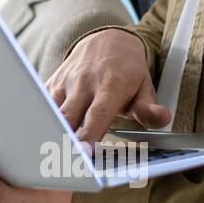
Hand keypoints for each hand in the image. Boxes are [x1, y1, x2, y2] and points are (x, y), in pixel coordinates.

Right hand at [47, 28, 168, 143]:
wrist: (107, 40)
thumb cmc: (127, 71)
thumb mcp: (145, 86)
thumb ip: (149, 107)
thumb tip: (162, 118)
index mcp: (111, 85)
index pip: (98, 114)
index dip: (90, 135)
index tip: (84, 154)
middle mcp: (85, 82)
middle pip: (70, 116)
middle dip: (64, 139)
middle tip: (63, 162)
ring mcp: (66, 81)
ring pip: (51, 111)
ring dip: (49, 131)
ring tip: (50, 153)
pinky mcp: (53, 82)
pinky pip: (42, 103)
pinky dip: (41, 119)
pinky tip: (42, 135)